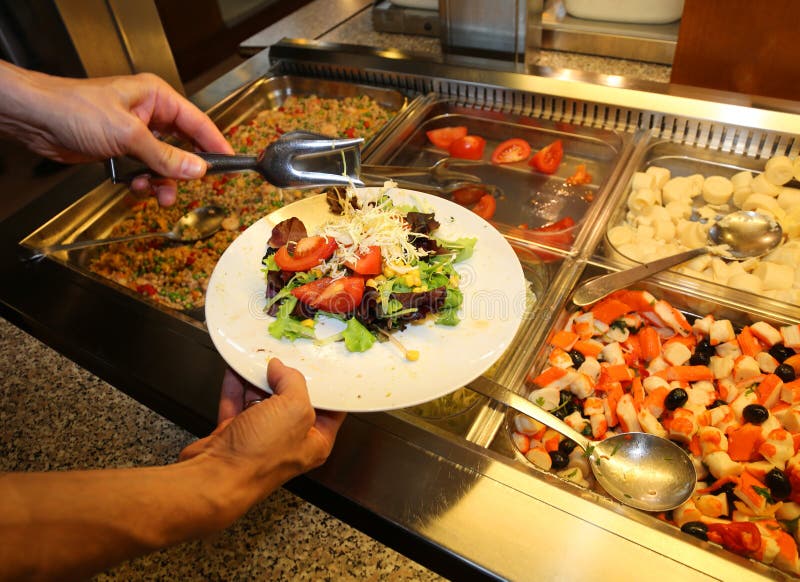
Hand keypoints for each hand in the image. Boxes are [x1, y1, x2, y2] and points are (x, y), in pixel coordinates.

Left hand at [0, 62, 232, 205]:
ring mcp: (135, 132)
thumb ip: (166, 155)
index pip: (197, 122)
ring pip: (163, 162)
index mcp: (156, 97)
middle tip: (192, 186)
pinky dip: (144, 182)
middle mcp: (149, 113)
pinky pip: (144, 169)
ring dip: (163, 181)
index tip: (232, 163)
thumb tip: (197, 169)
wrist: (36, 119)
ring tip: (159, 195)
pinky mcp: (121, 149)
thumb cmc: (76, 109)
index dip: (215, 144)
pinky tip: (136, 187)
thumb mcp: (129, 134)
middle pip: (182, 145)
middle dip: (184, 170)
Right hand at [180, 359, 345, 501]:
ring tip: (257, 357)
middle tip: (283, 356)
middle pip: (292, 401)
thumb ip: (293, 382)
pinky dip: (236, 385)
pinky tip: (236, 368)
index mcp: (315, 442)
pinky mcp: (233, 436)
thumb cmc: (260, 456)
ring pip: (262, 400)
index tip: (319, 365)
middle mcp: (288, 442)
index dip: (325, 386)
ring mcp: (259, 439)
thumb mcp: (294, 409)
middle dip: (286, 377)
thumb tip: (281, 368)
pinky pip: (236, 404)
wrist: (213, 478)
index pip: (328, 409)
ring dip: (258, 378)